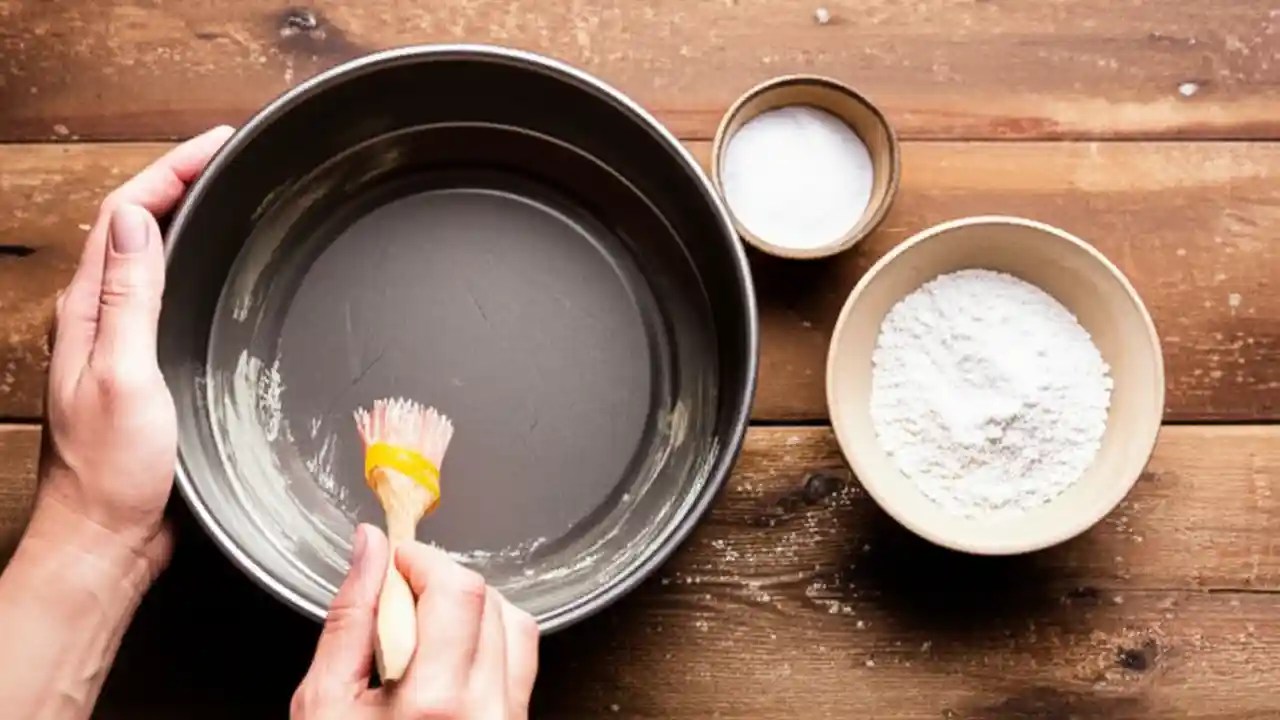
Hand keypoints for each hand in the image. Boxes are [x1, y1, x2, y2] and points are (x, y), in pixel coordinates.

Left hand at [33, 125, 233, 576]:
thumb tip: (136, 222)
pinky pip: (164, 297)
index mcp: (88, 312)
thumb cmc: (110, 471)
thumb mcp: (122, 376)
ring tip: (223, 194)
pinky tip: (215, 271)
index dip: (168, 170)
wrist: (106, 538)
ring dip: (182, 218)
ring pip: (149, 259)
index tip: (217, 143)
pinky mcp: (143, 371)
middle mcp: (98, 320)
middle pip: (134, 227)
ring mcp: (119, 345)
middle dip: (176, 180)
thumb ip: (128, 299)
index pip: (124, 215)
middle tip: (226, 155)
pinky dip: (190, 265)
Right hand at [292, 525, 539, 718]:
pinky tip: (445, 658)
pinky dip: (488, 640)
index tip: (393, 562)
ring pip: (515, 624)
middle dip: (442, 581)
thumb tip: (368, 549)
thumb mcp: (324, 704)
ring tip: (422, 630)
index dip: (421, 560)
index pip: (458, 589)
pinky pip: (520, 660)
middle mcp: (486, 713)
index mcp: (436, 704)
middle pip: (489, 600)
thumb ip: (348, 618)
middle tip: (399, 597)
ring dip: (471, 608)